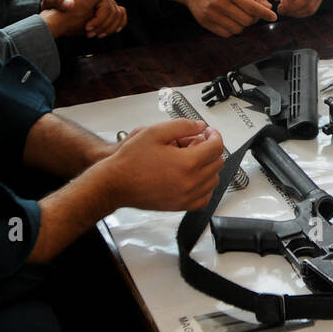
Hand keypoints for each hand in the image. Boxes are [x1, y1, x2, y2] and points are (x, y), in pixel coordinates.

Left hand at [39, 0, 126, 38]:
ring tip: (94, 35)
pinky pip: (119, 15)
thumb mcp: (51, 0)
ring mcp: (101, 4)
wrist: (54, 13)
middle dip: (102, 25)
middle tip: (88, 33)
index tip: (87, 28)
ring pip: (117, 14)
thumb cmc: (53, 6)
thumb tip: (70, 4)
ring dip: (109, 27)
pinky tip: (111, 32)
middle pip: (112, 11)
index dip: (99, 17)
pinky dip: (118, 23)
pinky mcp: (102, 13)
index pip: (104, 2)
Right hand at [103, 119, 224, 210]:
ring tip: (190, 158)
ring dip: (208, 166)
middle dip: (210, 149)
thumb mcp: (154, 132)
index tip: (208, 132)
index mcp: (186, 163)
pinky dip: (204, 186)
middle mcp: (190, 182)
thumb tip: (199, 126)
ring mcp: (186, 196)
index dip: (214, 135)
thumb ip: (182, 126)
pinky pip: (204, 198)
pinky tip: (193, 176)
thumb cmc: (130, 161)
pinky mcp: (180, 206)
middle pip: (217, 163)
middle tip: (194, 143)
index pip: (216, 147)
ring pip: (213, 180)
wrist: (115, 184)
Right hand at [163, 0, 276, 36]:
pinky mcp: (205, 23)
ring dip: (243, 25)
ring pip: (238, 29)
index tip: (273, 17)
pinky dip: (232, 29)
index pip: (252, 6)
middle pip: (247, 20)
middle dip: (254, 18)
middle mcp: (219, 2)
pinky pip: (226, 34)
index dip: (265, 13)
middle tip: (252, 12)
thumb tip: (268, 7)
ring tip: (239, 15)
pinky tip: (230, 20)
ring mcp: (211, 14)